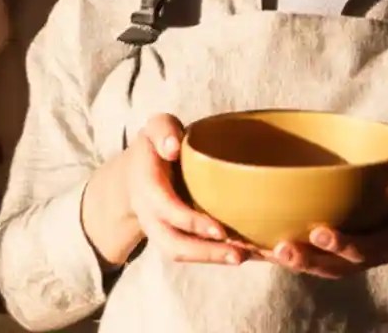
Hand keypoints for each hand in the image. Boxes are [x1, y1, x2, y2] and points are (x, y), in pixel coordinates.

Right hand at [82, 113, 251, 266]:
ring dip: (214, 258)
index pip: (167, 210)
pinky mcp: (178, 235)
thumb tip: (172, 148)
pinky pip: (194, 252)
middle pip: (173, 245)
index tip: (219, 230)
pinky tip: (250, 254)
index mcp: (148, 188)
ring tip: (248, 257)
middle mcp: (152, 216)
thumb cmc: (156, 146)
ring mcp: (163, 230)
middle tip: (239, 255)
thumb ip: (162, 131)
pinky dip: (220, 255)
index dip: (191, 222)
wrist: (136, 173)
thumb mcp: (156, 128)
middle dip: (205, 253)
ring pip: (183, 253)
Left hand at [267, 177, 387, 278]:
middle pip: (333, 267)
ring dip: (286, 262)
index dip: (342, 246)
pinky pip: (305, 255)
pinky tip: (249, 245)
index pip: (365, 250)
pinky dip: (277, 253)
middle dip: (307, 261)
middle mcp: (365, 255)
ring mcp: (347, 256)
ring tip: (257, 251)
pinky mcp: (331, 249)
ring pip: (314, 265)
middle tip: (281, 250)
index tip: (321, 233)